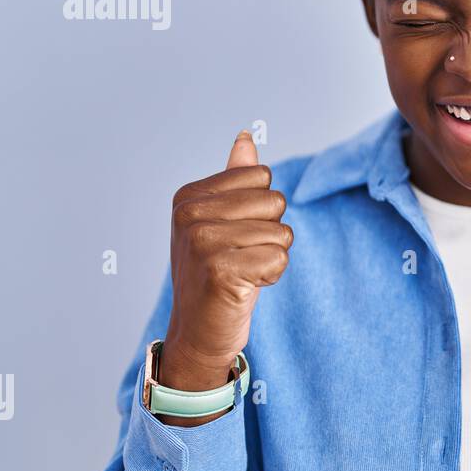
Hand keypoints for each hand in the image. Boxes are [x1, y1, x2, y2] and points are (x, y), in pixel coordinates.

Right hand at [162, 130, 292, 387]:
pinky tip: (244, 288)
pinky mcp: (220, 272)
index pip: (261, 177)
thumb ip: (236, 180)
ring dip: (270, 257)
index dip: (261, 209)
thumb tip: (246, 137)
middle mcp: (190, 215)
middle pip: (275, 201)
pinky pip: (279, 260)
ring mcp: (202, 242)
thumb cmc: (217, 273)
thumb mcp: (223, 222)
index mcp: (189, 196)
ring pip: (281, 232)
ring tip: (241, 273)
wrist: (199, 332)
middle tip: (240, 258)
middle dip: (270, 233)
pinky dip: (271, 278)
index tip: (234, 235)